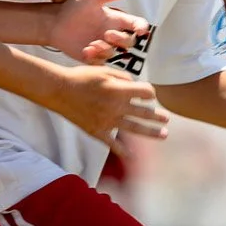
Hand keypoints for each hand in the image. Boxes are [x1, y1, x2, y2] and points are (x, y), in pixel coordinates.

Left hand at [48, 0, 148, 62]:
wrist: (55, 21)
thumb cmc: (75, 7)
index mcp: (115, 19)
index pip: (136, 25)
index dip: (142, 28)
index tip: (140, 30)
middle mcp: (112, 33)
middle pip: (129, 42)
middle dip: (122, 39)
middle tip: (107, 34)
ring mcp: (103, 45)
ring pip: (115, 53)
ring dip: (106, 49)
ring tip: (92, 44)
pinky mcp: (92, 56)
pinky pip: (100, 61)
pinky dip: (95, 57)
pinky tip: (86, 50)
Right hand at [51, 64, 168, 145]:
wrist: (59, 90)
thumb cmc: (81, 77)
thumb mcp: (105, 70)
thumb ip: (123, 78)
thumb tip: (134, 86)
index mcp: (119, 90)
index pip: (146, 93)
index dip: (150, 93)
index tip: (149, 94)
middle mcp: (116, 107)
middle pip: (144, 112)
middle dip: (157, 115)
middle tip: (166, 118)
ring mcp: (107, 121)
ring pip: (134, 128)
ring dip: (151, 132)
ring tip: (163, 134)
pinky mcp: (97, 131)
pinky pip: (112, 143)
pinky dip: (122, 150)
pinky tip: (130, 155)